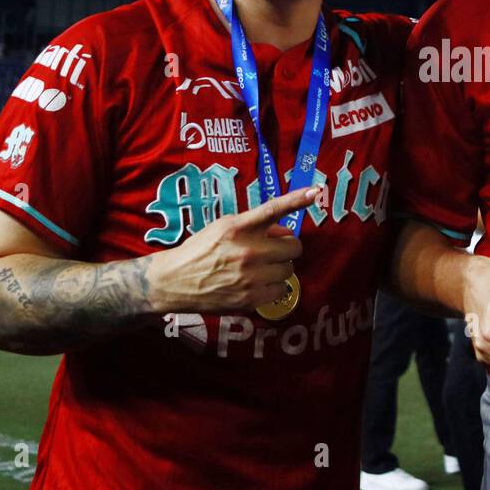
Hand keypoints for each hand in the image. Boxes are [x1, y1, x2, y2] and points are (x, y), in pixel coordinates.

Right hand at [148, 186, 318, 313]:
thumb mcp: (223, 227)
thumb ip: (253, 226)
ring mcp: (251, 276)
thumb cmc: (200, 250)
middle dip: (286, 248)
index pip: (273, 209)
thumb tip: (282, 231)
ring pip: (289, 270)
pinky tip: (256, 285)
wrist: (174, 281)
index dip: (296, 199)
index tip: (315, 191)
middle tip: (272, 252)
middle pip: (294, 247)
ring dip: (279, 268)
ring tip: (259, 269)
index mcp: (238, 227)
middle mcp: (248, 250)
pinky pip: (282, 290)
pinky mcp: (252, 298)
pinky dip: (273, 288)